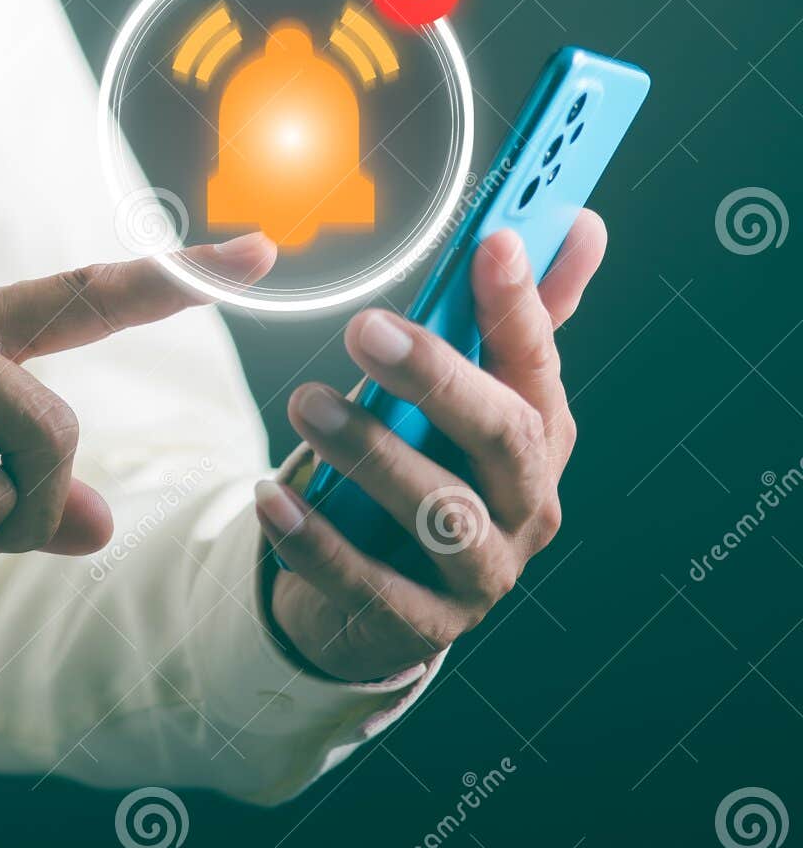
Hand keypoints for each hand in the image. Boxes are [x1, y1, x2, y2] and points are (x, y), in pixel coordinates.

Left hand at [258, 213, 606, 681]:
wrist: (382, 599)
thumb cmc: (426, 472)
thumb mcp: (462, 398)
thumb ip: (509, 319)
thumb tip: (578, 222)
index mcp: (539, 437)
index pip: (540, 364)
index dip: (520, 306)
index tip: (491, 244)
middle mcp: (527, 505)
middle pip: (502, 436)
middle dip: (438, 377)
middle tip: (364, 327)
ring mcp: (481, 572)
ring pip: (441, 512)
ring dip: (372, 454)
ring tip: (305, 404)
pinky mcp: (423, 624)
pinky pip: (369, 584)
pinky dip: (316, 540)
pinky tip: (269, 497)